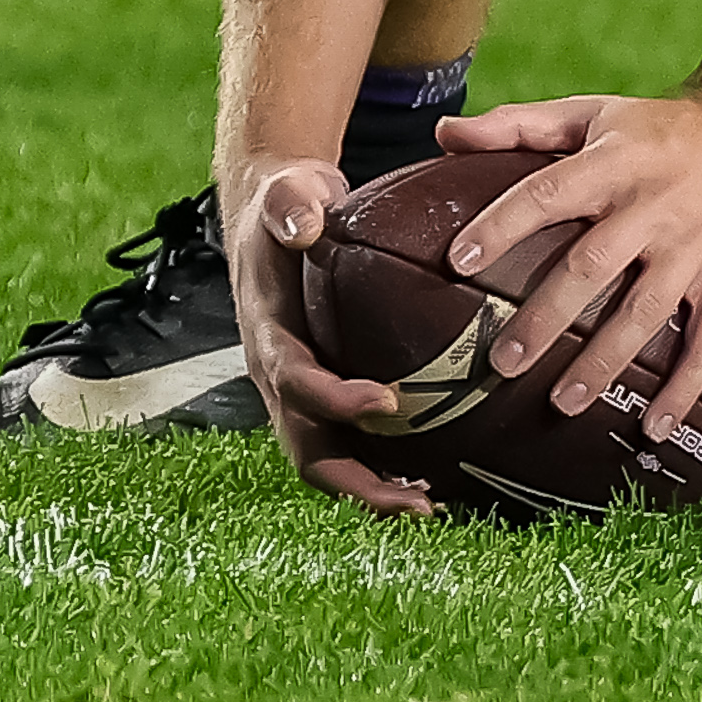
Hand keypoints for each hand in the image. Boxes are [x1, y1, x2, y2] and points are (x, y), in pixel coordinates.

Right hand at [226, 158, 434, 517]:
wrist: (275, 214)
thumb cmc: (286, 206)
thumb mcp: (285, 194)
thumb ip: (290, 204)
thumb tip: (304, 222)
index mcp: (267, 333)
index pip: (295, 379)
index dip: (335, 397)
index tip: (387, 402)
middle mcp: (279, 377)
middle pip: (309, 449)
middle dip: (359, 484)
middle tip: (419, 504)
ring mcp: (300, 393)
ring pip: (329, 459)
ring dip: (374, 490)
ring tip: (431, 507)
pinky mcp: (324, 394)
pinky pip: (348, 444)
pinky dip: (385, 468)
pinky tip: (433, 479)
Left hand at [437, 87, 701, 440]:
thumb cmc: (664, 128)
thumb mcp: (596, 113)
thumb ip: (519, 126)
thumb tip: (443, 135)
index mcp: (614, 162)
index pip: (548, 192)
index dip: (502, 224)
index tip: (456, 261)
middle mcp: (653, 205)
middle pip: (591, 265)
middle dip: (545, 317)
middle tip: (503, 363)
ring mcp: (695, 247)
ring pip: (645, 312)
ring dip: (604, 362)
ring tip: (562, 404)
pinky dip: (684, 388)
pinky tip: (653, 428)